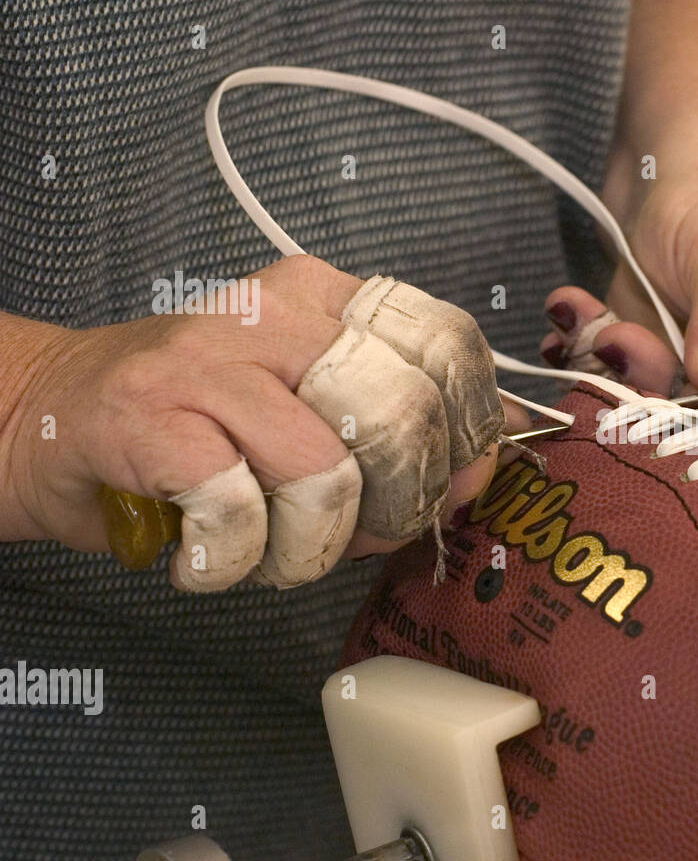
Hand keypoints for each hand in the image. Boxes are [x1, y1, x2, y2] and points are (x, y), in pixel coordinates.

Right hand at [2, 255, 505, 590]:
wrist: (47, 418)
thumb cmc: (200, 431)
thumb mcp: (318, 420)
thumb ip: (404, 439)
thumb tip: (485, 470)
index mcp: (328, 299)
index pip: (443, 341)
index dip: (467, 427)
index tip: (448, 481)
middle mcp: (274, 313)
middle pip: (398, 411)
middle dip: (395, 504)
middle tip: (347, 534)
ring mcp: (206, 358)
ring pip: (324, 471)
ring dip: (307, 547)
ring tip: (268, 549)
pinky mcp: (148, 414)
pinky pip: (238, 509)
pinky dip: (232, 561)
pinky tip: (207, 554)